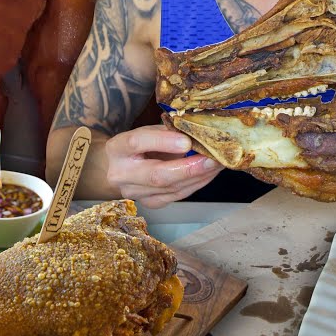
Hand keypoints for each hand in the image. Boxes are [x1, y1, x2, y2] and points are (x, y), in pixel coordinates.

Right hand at [105, 125, 221, 207]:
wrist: (120, 167)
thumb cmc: (137, 146)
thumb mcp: (146, 131)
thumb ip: (167, 132)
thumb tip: (197, 133)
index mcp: (117, 148)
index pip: (137, 143)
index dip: (162, 142)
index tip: (186, 141)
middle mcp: (121, 174)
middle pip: (156, 175)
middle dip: (189, 168)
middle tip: (213, 159)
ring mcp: (134, 193)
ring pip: (171, 188)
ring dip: (199, 176)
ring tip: (218, 164)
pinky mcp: (149, 203)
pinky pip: (177, 196)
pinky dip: (196, 184)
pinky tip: (209, 174)